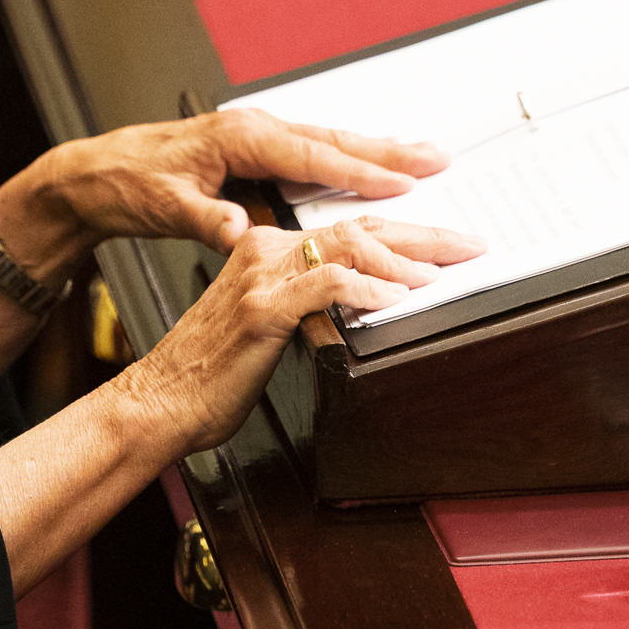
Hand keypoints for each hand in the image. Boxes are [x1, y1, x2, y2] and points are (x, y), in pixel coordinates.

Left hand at [0, 111, 451, 280]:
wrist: (97, 173)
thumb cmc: (128, 185)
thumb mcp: (166, 209)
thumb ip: (206, 221)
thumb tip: (240, 232)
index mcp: (238, 139)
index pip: (311, 157)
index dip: (359, 172)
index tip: (401, 183)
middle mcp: (251, 129)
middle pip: (331, 140)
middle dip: (387, 150)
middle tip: (436, 158)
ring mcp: (254, 136)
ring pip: (326, 142)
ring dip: (373, 150)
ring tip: (420, 157)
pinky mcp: (251, 148)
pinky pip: (310, 151)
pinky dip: (345, 157)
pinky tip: (366, 166)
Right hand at [118, 216, 482, 457]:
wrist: (161, 400)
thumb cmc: (208, 373)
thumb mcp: (264, 324)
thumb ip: (304, 304)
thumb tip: (358, 305)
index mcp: (264, 250)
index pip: (347, 230)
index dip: (402, 235)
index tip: (443, 247)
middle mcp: (263, 252)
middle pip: (358, 229)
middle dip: (422, 237)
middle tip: (467, 245)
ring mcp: (261, 277)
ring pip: (348, 247)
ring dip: (406, 261)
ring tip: (443, 273)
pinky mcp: (262, 309)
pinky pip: (327, 286)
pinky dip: (368, 290)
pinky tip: (396, 301)